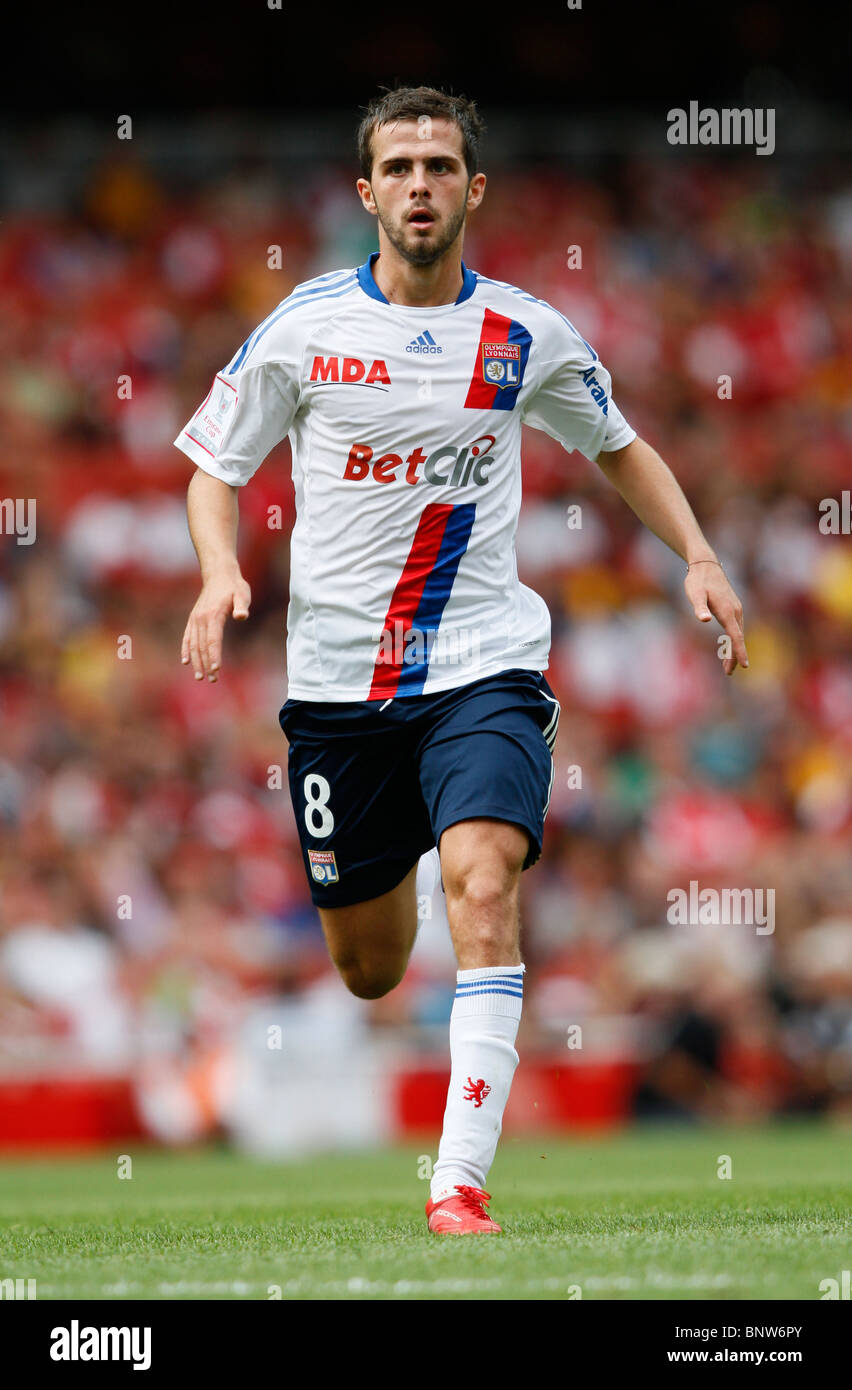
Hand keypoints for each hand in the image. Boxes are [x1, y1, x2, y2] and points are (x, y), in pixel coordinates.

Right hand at [181, 568, 250, 681]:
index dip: (214, 655)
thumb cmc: (234, 586)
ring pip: (193, 644)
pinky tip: (186, 661)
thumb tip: (241, 616)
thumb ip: (242, 605)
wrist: (219, 574)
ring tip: (199, 676)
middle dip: (206, 664)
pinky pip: (187, 637)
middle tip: (211, 680)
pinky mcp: (193, 619)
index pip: (212, 640)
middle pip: (202, 646)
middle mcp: (201, 619)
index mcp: (213, 615)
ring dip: (196, 661)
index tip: (216, 669)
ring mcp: (195, 619)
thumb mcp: (242, 593)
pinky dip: (186, 649)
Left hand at [684, 560, 748, 674]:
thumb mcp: (694, 593)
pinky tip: (728, 646)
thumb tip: (704, 620)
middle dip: (735, 656)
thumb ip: (699, 607)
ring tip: (727, 667)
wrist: (706, 565)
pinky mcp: (733, 608)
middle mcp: (735, 611)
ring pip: (738, 634)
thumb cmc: (697, 580)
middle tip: (728, 673)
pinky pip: (736, 628)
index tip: (744, 665)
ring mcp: (736, 609)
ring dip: (734, 650)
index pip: (735, 635)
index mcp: (727, 611)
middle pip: (737, 638)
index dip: (739, 651)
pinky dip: (734, 640)